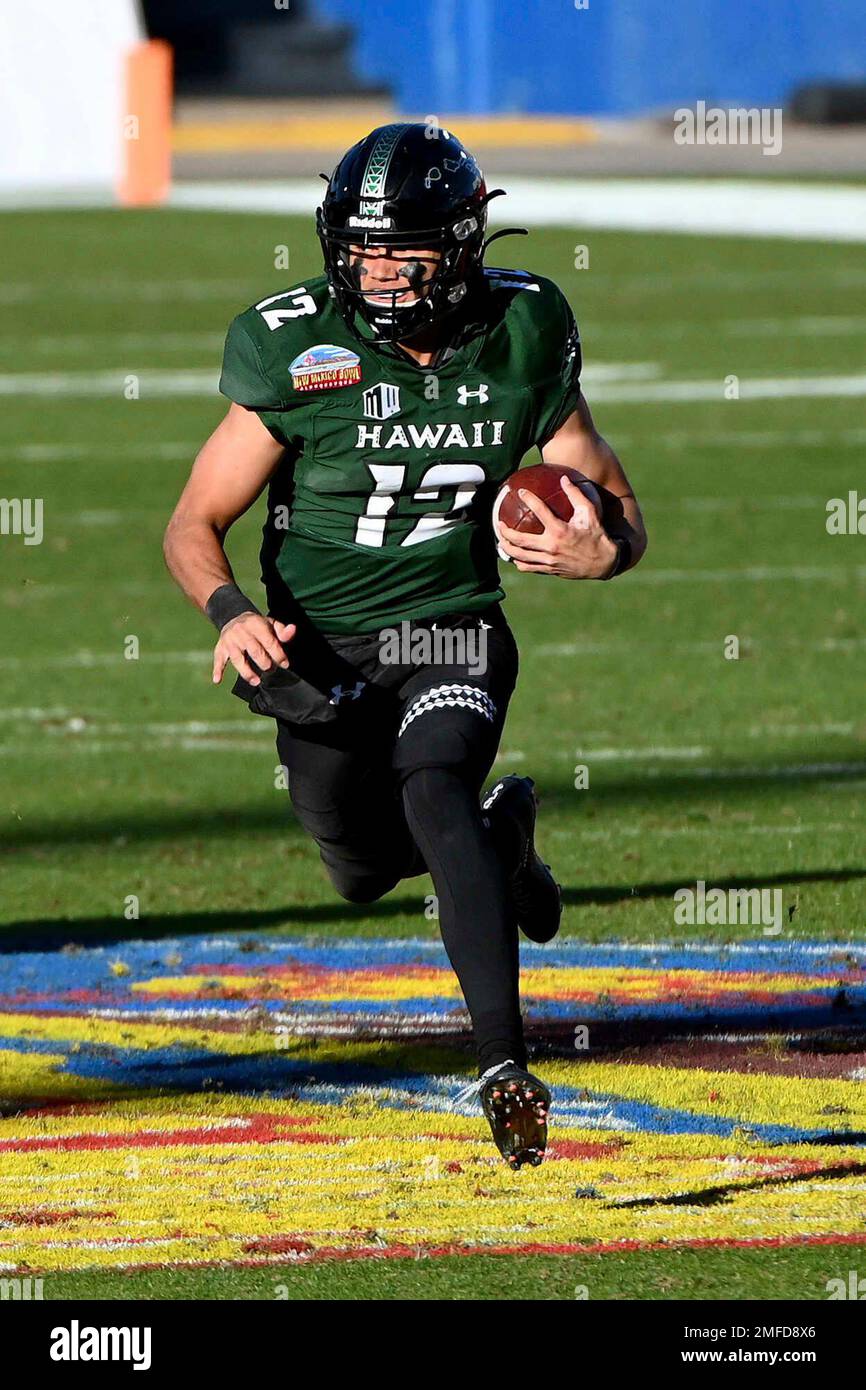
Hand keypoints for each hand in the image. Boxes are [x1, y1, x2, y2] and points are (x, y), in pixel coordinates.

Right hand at [212, 614, 295, 685]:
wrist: (233, 617)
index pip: (269, 642)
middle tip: (270, 670)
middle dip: (265, 663)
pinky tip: (218, 680)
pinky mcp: (221, 647)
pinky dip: (217, 670)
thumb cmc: (257, 626)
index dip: (278, 654)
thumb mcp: (270, 624)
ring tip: (256, 681)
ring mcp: (230, 640)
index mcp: (255, 624)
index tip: (285, 664)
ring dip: (247, 672)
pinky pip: (219, 659)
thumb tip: (293, 629)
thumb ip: (282, 630)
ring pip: (238, 659)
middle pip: (255, 651)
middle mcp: (241, 631)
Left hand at [498, 476, 617, 578]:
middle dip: (506, 532)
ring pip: (520, 556)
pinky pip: (528, 567)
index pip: (540, 511)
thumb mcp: (590, 512)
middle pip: (520, 540)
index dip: (529, 499)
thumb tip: (563, 478)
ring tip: (501, 540)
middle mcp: (552, 546)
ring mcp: (549, 560)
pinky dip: (518, 561)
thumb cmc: (597, 535)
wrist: (604, 563)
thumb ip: (576, 494)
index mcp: (561, 530)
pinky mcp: (550, 570)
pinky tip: (514, 556)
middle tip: (499, 523)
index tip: (520, 492)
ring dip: (507, 548)